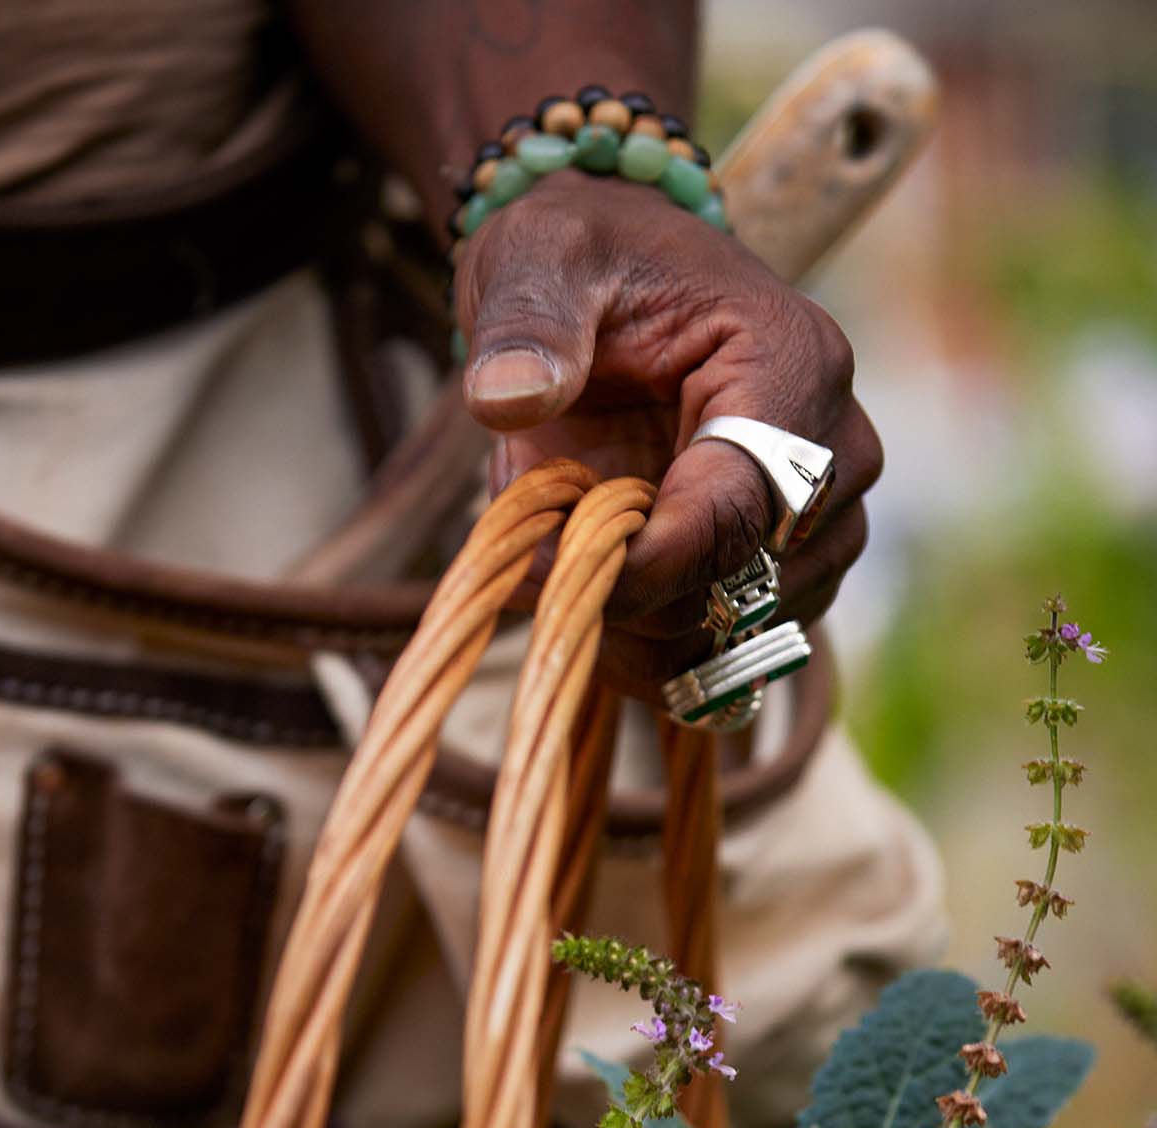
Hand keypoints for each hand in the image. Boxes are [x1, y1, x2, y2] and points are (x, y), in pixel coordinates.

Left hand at [455, 169, 881, 699]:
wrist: (611, 277)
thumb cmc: (582, 259)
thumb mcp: (539, 259)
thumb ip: (527, 325)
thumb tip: (508, 399)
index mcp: (792, 366)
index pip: (744, 508)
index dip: (647, 566)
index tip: (549, 574)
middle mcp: (835, 452)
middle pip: (752, 588)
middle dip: (635, 600)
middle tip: (536, 561)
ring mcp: (823, 521)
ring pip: (746, 636)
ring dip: (641, 634)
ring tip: (562, 572)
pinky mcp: (790, 569)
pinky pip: (733, 652)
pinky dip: (654, 654)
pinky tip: (592, 606)